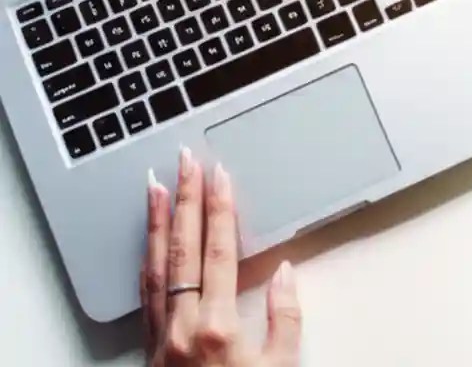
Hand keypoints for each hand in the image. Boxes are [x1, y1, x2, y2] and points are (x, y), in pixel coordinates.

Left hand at [142, 149, 301, 365]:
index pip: (219, 252)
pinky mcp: (149, 348)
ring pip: (156, 265)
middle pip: (182, 248)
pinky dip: (147, 259)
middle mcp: (183, 326)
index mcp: (219, 327)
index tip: (219, 174)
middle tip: (184, 161)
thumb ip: (286, 320)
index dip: (220, 209)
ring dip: (155, 222)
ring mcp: (160, 336)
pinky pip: (146, 292)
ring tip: (155, 186)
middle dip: (184, 199)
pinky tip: (148, 242)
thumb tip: (288, 274)